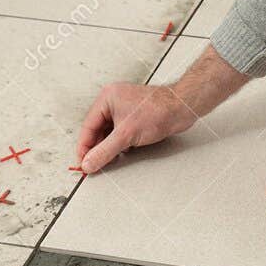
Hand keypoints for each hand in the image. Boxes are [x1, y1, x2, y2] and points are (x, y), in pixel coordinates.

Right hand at [77, 45, 247, 172]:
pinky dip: (120, 144)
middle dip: (97, 148)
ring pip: (109, 133)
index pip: (88, 127)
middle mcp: (114, 101)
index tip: (82, 164)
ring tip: (107, 161)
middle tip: (93, 166)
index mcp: (107, 98)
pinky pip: (121, 132)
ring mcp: (125, 108)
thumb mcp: (126, 135)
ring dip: (109, 147)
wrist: (183, 108)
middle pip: (97, 130)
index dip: (84, 147)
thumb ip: (104, 152)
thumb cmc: (159, 111)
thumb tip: (88, 163)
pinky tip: (122, 153)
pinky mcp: (136, 116)